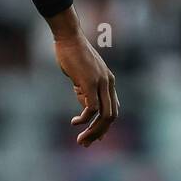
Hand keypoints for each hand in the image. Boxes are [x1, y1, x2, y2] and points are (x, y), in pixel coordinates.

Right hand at [48, 8, 118, 146]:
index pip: (113, 109)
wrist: (68, 37)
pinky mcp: (91, 82)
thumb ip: (84, 93)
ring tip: (81, 139)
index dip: (105, 126)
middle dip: (100, 133)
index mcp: (109, 82)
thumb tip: (85, 112)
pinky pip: (92, 107)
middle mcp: (109, 83)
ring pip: (105, 115)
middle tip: (85, 143)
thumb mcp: (80, 77)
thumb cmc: (71, 55)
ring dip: (94, 131)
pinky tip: (74, 122)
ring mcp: (102, 83)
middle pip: (112, 116)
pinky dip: (84, 119)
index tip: (94, 138)